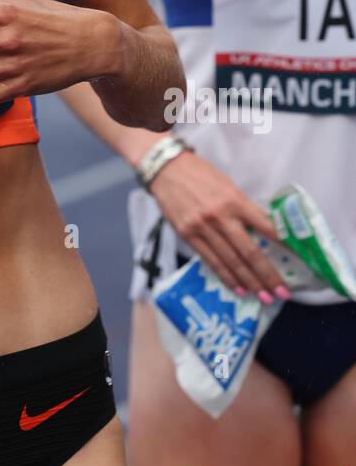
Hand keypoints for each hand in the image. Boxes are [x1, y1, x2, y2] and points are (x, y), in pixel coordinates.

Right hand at [149, 150, 290, 301]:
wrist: (166, 169)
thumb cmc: (200, 174)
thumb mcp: (227, 185)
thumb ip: (242, 207)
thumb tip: (261, 229)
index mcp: (235, 200)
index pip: (265, 226)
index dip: (283, 244)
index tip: (298, 259)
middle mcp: (220, 216)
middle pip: (249, 252)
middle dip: (267, 275)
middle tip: (281, 292)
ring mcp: (203, 228)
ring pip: (231, 261)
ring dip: (249, 282)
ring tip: (263, 296)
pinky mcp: (188, 235)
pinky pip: (211, 261)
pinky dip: (226, 277)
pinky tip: (238, 288)